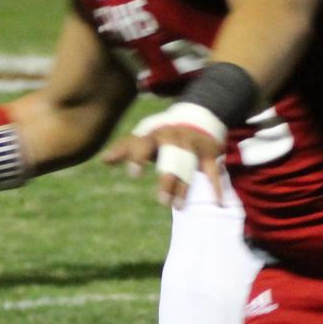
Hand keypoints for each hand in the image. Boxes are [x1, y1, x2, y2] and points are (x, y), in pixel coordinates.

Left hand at [99, 105, 225, 209]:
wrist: (197, 117)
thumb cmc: (163, 134)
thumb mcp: (144, 137)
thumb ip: (125, 148)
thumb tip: (104, 159)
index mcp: (154, 135)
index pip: (144, 144)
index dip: (138, 157)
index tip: (134, 174)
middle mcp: (174, 138)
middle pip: (170, 157)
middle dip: (167, 179)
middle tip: (161, 201)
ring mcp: (192, 145)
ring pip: (189, 166)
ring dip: (184, 186)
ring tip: (177, 206)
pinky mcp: (209, 153)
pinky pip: (213, 171)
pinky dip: (216, 187)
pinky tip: (218, 203)